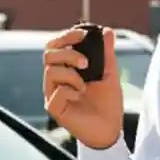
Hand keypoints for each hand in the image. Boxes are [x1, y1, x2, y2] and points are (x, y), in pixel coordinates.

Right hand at [42, 26, 123, 149]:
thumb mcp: (110, 74)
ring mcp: (53, 94)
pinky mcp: (54, 108)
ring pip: (50, 72)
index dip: (65, 37)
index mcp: (66, 68)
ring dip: (71, 75)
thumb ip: (107, 53)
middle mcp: (56, 79)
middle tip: (86, 64)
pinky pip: (56, 93)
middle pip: (48, 55)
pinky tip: (80, 97)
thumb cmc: (108, 103)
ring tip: (85, 86)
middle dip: (69, 54)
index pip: (55, 46)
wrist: (110, 128)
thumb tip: (107, 31)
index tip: (81, 35)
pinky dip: (70, 91)